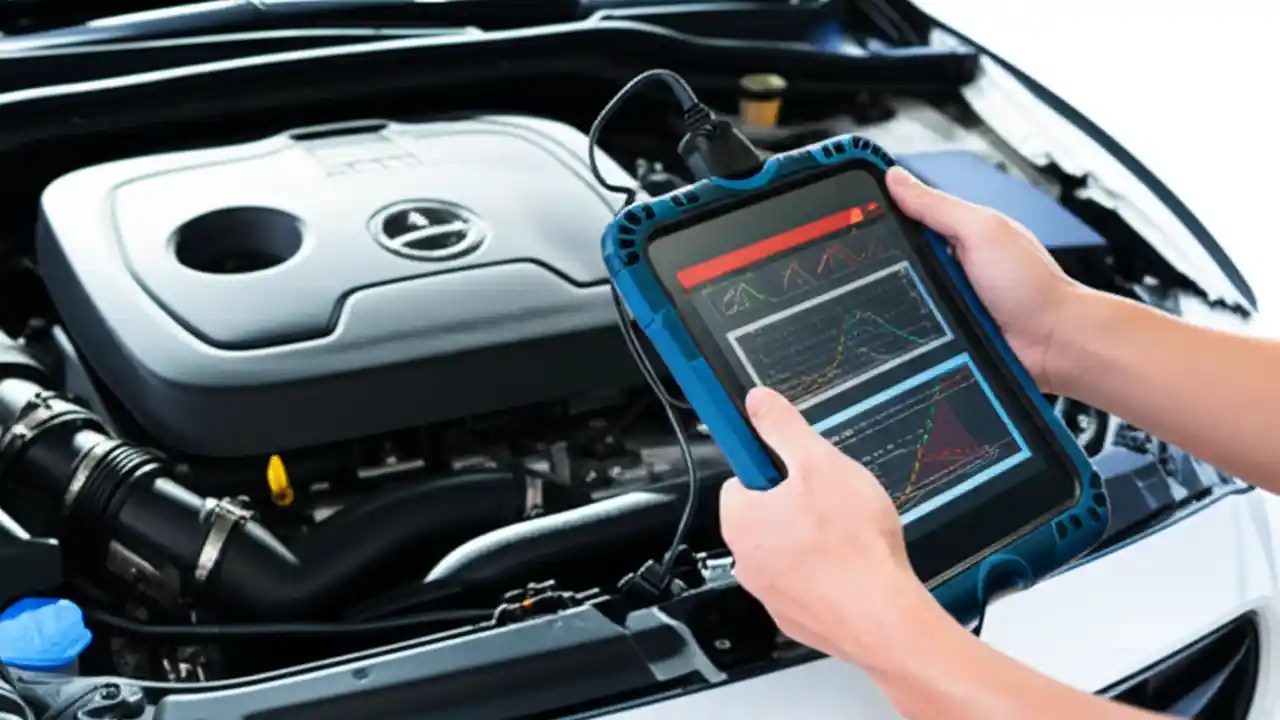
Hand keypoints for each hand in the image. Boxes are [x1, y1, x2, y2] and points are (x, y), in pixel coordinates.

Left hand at [719, 386, 941, 665]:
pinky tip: (851, 566)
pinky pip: (805, 583)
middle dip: (797, 504)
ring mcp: (769, 593)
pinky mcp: (796, 617)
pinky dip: (824, 573)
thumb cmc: (852, 545)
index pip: (740, 478)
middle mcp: (745, 559)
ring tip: (847, 535)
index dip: (772, 466)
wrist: (882, 616)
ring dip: (811, 539)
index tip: (791, 464)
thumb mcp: (820, 464)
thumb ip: (784, 428)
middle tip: (832, 501)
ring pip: (786, 549)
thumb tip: (758, 403)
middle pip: (764, 514)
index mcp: (741, 518)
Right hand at [886, 166, 1088, 393]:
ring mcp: (947, 297)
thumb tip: (896, 178)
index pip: (907, 214)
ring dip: (897, 297)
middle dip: (884, 261)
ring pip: (900, 292)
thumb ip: (937, 206)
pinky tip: (904, 325)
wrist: (1053, 344)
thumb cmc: (1031, 286)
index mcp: (960, 232)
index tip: (848, 208)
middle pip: (899, 256)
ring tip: (899, 298)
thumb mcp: (981, 231)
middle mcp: (952, 263)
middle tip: (871, 262)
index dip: (881, 210)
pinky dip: (907, 325)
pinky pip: (913, 323)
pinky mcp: (944, 329)